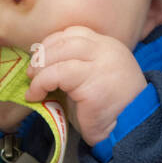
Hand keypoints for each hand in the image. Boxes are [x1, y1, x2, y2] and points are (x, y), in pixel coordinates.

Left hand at [24, 26, 147, 147]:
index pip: (75, 33)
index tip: (41, 58)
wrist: (130, 130)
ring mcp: (101, 65)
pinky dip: (41, 84)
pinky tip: (37, 95)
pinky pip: (58, 75)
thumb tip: (42, 65)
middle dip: (43, 54)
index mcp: (109, 47)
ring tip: (34, 86)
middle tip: (31, 72)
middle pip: (67, 40)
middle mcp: (107, 51)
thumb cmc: (108, 110)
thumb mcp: (92, 79)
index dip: (53, 43)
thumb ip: (76, 66)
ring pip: (61, 54)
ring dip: (40, 70)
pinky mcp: (93, 83)